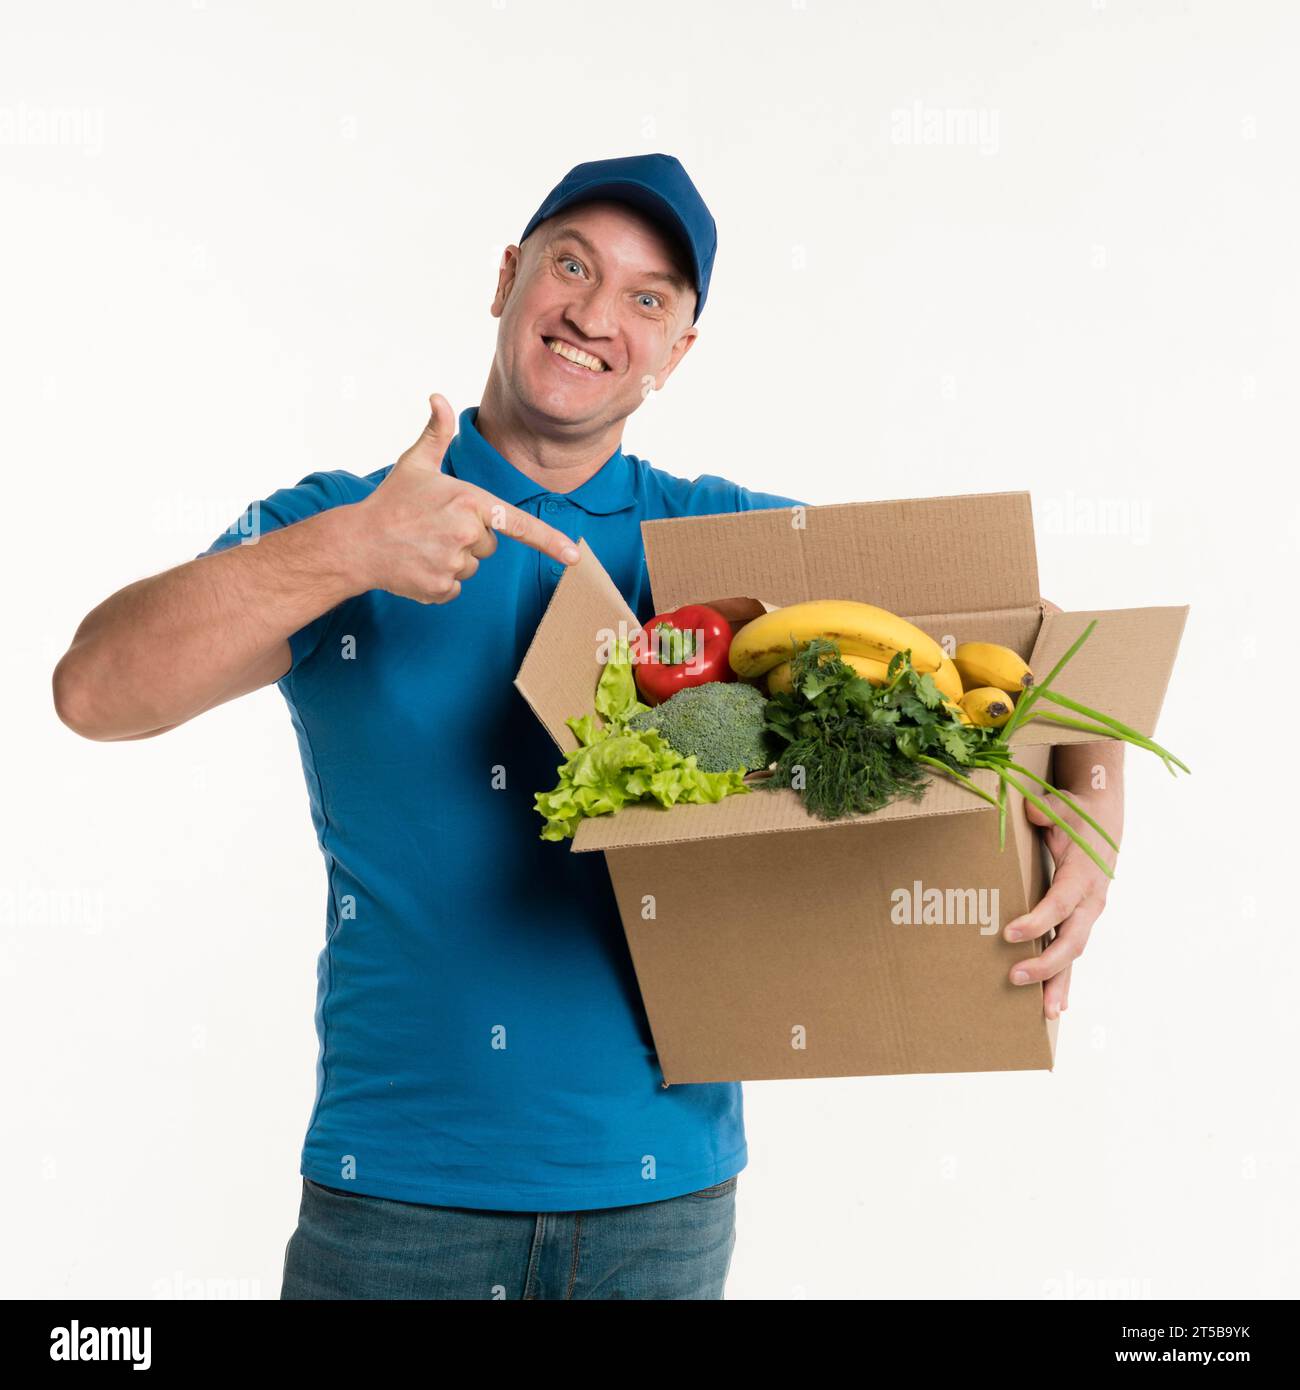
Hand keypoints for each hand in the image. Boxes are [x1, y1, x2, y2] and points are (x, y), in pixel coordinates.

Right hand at [350, 393, 580, 603]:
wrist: (356, 543)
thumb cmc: (391, 501)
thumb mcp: (415, 464)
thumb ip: (435, 433)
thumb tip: (438, 396)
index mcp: (468, 501)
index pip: (518, 524)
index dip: (550, 541)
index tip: (575, 556)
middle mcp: (466, 534)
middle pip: (490, 545)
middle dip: (469, 539)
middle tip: (434, 528)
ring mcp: (453, 563)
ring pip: (473, 567)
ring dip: (454, 560)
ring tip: (424, 546)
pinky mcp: (440, 587)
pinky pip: (455, 587)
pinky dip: (440, 580)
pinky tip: (418, 565)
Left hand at [1001, 784, 1119, 1018]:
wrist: (1103, 823)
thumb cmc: (1076, 815)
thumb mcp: (1062, 805)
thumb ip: (1047, 810)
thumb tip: (1032, 810)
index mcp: (1082, 876)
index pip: (1059, 904)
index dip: (1037, 921)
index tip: (1009, 934)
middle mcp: (1089, 901)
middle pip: (1071, 939)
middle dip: (1046, 963)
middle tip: (1014, 977)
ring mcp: (1087, 915)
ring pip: (1074, 954)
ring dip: (1059, 982)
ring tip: (1046, 1012)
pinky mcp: (1080, 921)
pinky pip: (1071, 953)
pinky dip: (1063, 979)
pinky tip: (1052, 1004)